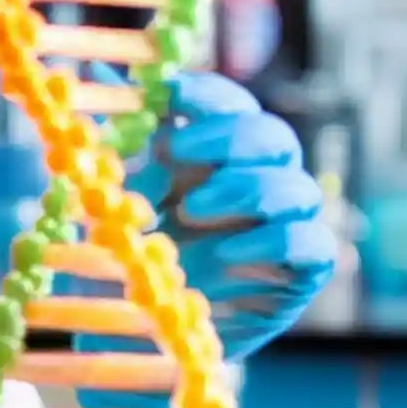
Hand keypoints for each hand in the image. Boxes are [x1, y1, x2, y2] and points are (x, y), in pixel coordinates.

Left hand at [71, 70, 336, 407]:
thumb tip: (94, 74)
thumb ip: (111, 139)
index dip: (208, 95)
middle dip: (226, 137)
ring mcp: (281, 226)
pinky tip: (225, 252)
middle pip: (272, 136)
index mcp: (212, 155)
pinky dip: (272, 241)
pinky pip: (312, 243)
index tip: (169, 93)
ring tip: (191, 211)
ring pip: (298, 185)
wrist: (140, 333)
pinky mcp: (297, 272)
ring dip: (245, 190)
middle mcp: (254, 181)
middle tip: (174, 152)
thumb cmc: (128, 255)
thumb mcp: (108, 196)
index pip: (230, 106)